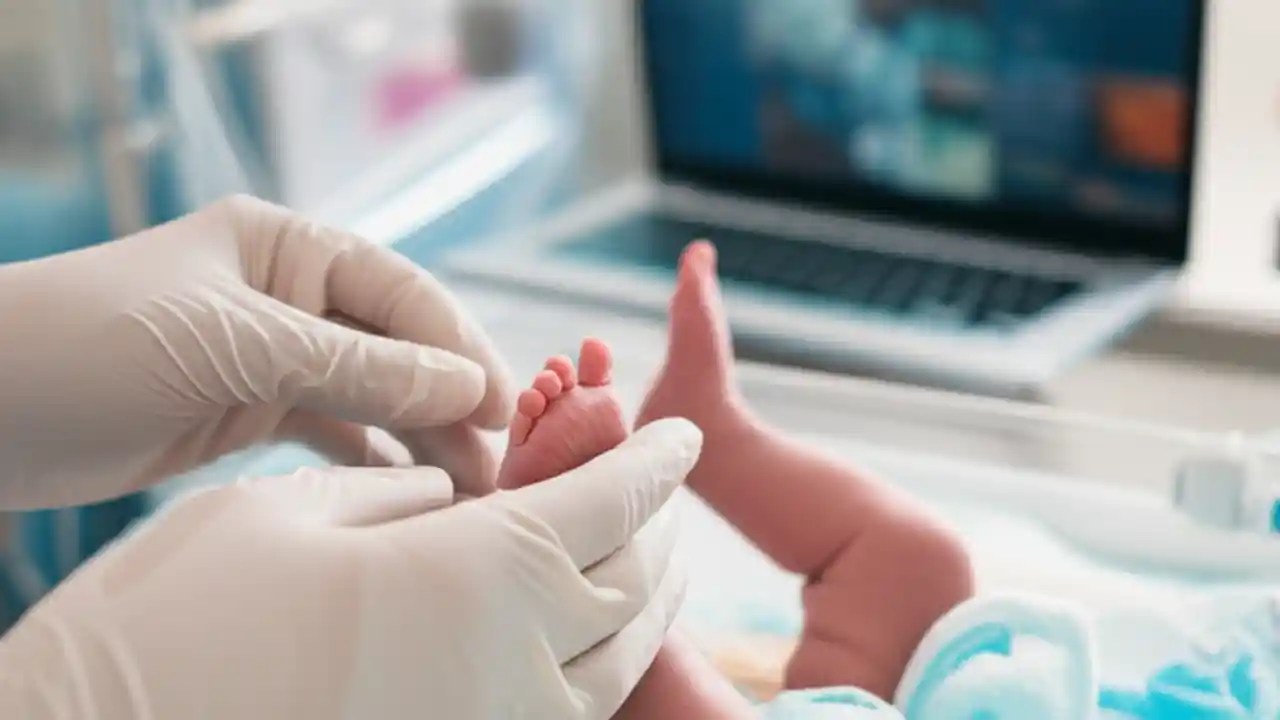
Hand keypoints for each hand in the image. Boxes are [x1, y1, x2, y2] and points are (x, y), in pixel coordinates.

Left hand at [0, 195, 513, 507]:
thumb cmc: (94, 343)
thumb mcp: (236, 346)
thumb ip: (356, 368)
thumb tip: (464, 386)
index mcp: (286, 245)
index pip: (399, 290)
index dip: (456, 344)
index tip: (500, 403)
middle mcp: (287, 295)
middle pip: (396, 343)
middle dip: (448, 395)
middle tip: (497, 457)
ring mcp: (271, 355)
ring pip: (372, 392)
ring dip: (421, 433)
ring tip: (468, 483)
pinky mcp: (249, 410)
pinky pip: (334, 430)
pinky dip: (375, 456)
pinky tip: (412, 486)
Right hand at [0, 419, 701, 719]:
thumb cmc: (179, 617)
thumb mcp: (288, 514)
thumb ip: (398, 497)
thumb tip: (456, 496)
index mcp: (481, 573)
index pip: (611, 500)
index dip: (653, 458)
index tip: (678, 431)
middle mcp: (514, 662)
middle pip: (634, 583)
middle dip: (659, 527)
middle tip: (659, 490)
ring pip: (618, 660)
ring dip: (645, 600)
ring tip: (644, 558)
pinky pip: (570, 713)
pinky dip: (600, 662)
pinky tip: (583, 635)